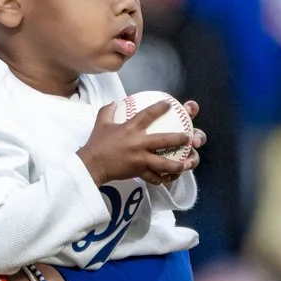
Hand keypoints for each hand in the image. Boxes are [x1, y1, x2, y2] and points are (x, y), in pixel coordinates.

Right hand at [77, 100, 199, 187]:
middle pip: (165, 140)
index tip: (169, 104)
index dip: (160, 108)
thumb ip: (108, 110)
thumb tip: (116, 102)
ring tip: (186, 163)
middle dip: (179, 138)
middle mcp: (138, 143)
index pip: (148, 115)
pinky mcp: (138, 172)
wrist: (92, 165)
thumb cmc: (97, 143)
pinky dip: (162, 178)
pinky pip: (154, 177)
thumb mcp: (101, 123)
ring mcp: (140, 159)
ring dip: (177, 164)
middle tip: (188, 137)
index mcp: (130, 129)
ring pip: (164, 163)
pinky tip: (168, 178)